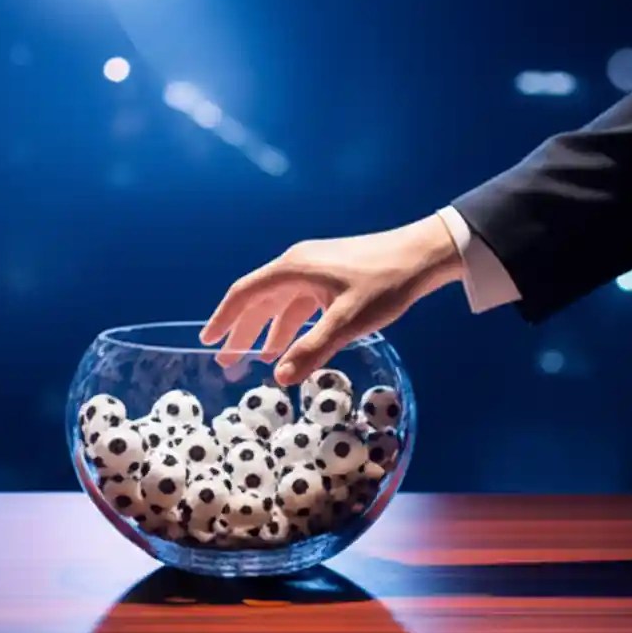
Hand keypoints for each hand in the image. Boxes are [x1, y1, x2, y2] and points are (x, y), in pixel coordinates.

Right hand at [200, 215, 464, 385]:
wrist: (424, 254)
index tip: (208, 340)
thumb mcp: (347, 322)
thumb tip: (279, 378)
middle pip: (259, 299)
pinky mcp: (331, 275)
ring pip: (281, 303)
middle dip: (242, 330)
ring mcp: (315, 268)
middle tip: (225, 359)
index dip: (224, 318)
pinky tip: (293, 344)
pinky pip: (300, 302)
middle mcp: (298, 264)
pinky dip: (291, 325)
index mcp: (294, 269)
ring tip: (256, 359)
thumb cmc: (385, 283)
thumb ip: (312, 350)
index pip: (246, 293)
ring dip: (267, 330)